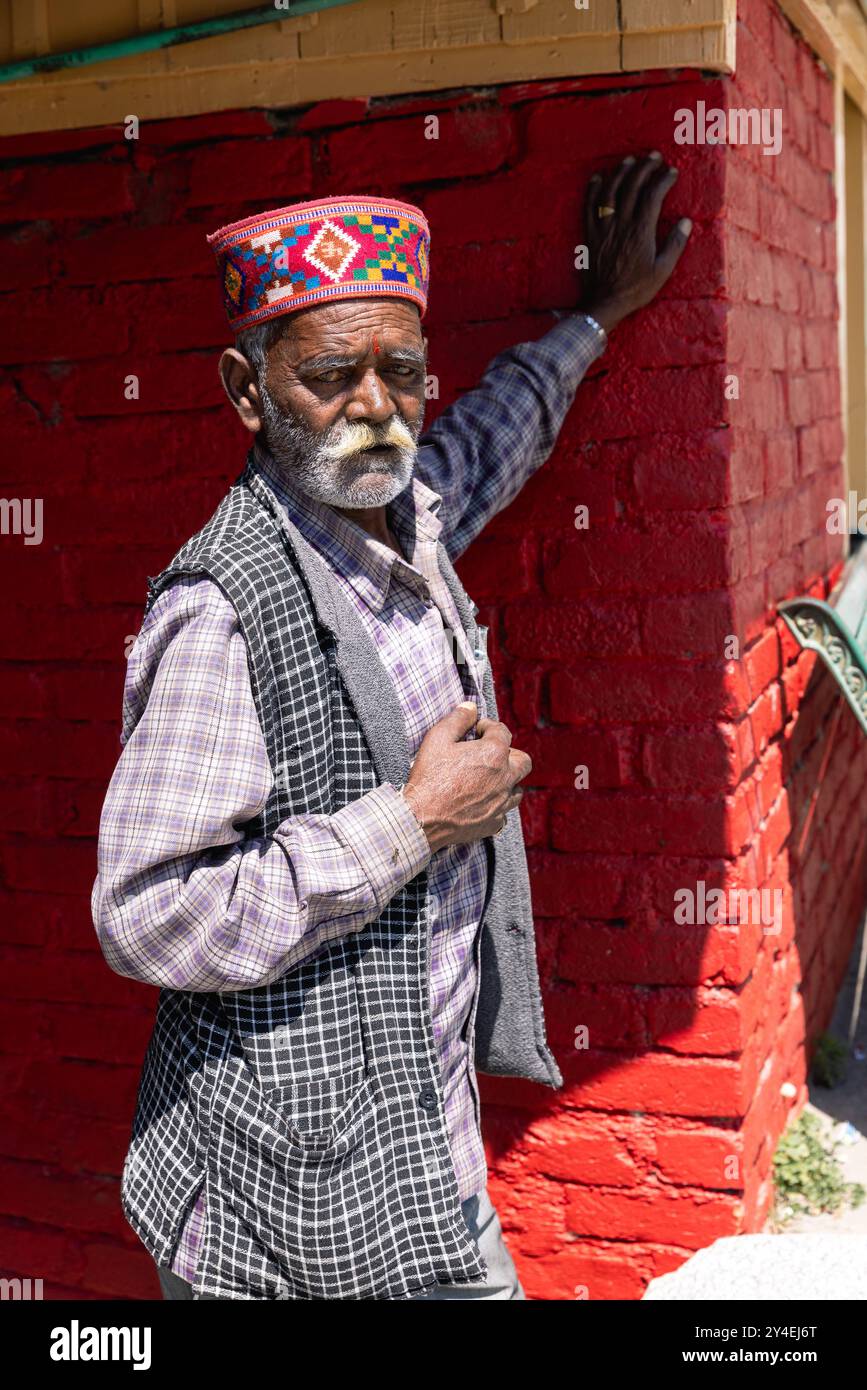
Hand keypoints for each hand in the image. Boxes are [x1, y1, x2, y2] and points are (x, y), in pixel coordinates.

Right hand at [403, 702, 531, 852]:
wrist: (421, 818)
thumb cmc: (429, 777)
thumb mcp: (437, 738)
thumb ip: (458, 719)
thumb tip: (471, 706)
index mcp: (494, 753)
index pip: (502, 731)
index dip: (488, 727)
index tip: (475, 731)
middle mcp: (505, 778)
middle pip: (523, 761)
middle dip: (509, 753)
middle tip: (488, 754)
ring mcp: (501, 803)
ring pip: (517, 788)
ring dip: (507, 780)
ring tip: (487, 778)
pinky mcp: (494, 822)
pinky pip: (504, 812)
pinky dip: (496, 805)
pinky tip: (480, 802)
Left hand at [581, 151, 691, 334]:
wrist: (604, 303)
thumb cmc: (635, 290)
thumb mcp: (662, 271)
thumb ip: (675, 244)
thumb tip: (687, 221)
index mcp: (641, 231)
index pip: (653, 195)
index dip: (663, 179)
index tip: (671, 172)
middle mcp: (621, 224)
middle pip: (632, 186)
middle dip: (644, 167)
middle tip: (653, 156)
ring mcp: (603, 227)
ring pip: (610, 191)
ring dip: (620, 172)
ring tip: (629, 160)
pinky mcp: (590, 234)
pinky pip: (588, 206)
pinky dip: (592, 190)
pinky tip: (597, 177)